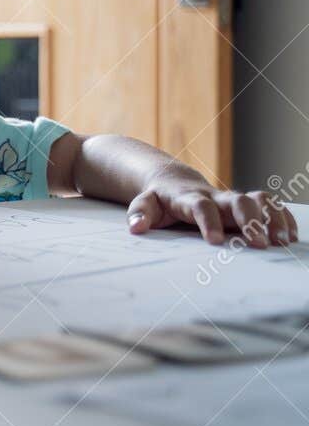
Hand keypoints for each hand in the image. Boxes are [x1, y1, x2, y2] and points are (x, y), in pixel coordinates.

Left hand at [126, 178, 298, 247]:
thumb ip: (139, 213)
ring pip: (259, 200)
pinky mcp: (244, 204)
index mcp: (189, 198)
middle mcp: (215, 196)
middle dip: (250, 220)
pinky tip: (290, 236)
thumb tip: (135, 227)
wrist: (173, 182)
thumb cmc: (159, 199)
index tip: (215, 241)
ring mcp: (232, 199)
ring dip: (273, 218)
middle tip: (260, 243)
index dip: (208, 222)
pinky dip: (282, 217)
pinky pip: (269, 204)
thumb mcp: (144, 204)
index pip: (200, 207)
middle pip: (237, 201)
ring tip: (283, 241)